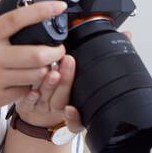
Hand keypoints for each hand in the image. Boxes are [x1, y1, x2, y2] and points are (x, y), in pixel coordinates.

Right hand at [0, 0, 68, 123]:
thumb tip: (1, 0)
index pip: (18, 19)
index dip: (42, 10)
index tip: (59, 6)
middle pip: (36, 54)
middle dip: (56, 50)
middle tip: (60, 47)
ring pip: (34, 75)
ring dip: (46, 69)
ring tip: (47, 64)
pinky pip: (23, 91)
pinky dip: (30, 85)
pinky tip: (29, 79)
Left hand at [14, 29, 133, 134]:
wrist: (39, 114)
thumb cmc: (65, 92)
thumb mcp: (86, 83)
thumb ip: (106, 59)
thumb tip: (126, 36)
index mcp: (72, 107)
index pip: (78, 116)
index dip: (76, 116)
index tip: (73, 108)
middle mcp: (57, 108)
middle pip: (62, 98)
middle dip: (66, 81)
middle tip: (68, 62)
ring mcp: (41, 106)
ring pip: (45, 97)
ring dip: (49, 85)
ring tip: (52, 71)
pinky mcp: (25, 103)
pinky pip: (25, 102)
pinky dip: (28, 96)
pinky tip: (30, 88)